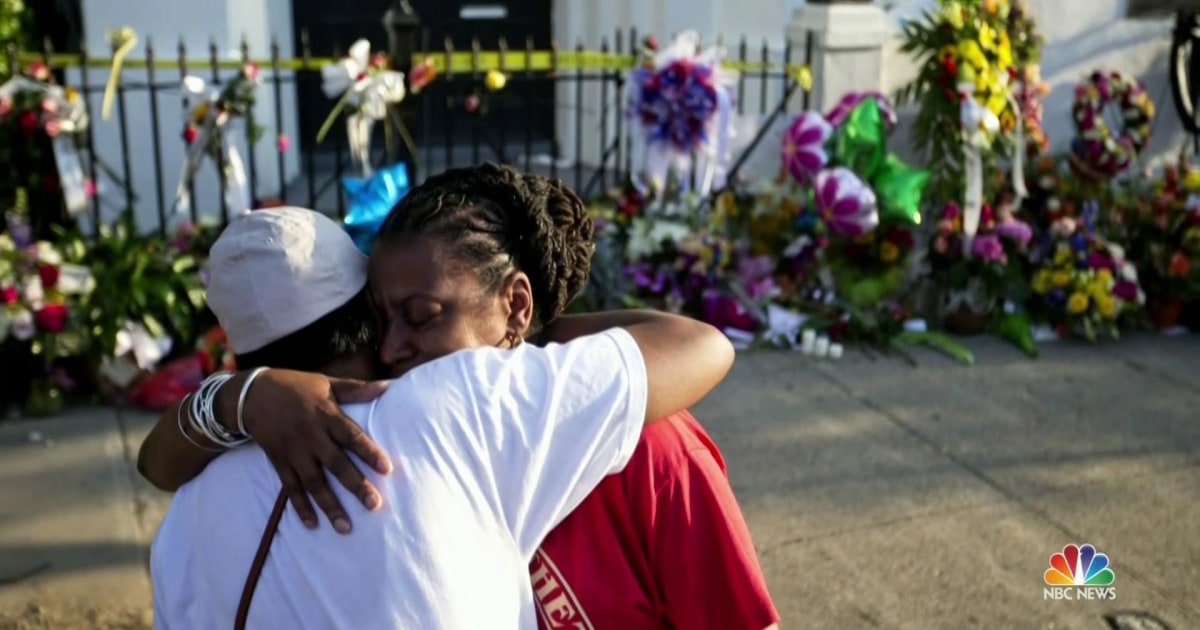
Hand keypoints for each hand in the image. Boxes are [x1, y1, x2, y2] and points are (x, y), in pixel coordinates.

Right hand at [239, 369, 391, 532]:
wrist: (251, 394)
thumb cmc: (295, 387)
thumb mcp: (326, 383)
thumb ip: (356, 389)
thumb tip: (388, 387)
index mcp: (326, 415)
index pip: (351, 436)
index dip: (369, 452)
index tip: (387, 469)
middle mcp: (311, 436)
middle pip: (336, 464)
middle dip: (355, 486)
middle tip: (374, 505)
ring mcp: (294, 452)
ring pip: (314, 483)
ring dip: (330, 506)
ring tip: (346, 528)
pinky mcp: (279, 463)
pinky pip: (291, 488)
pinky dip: (301, 507)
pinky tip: (313, 525)